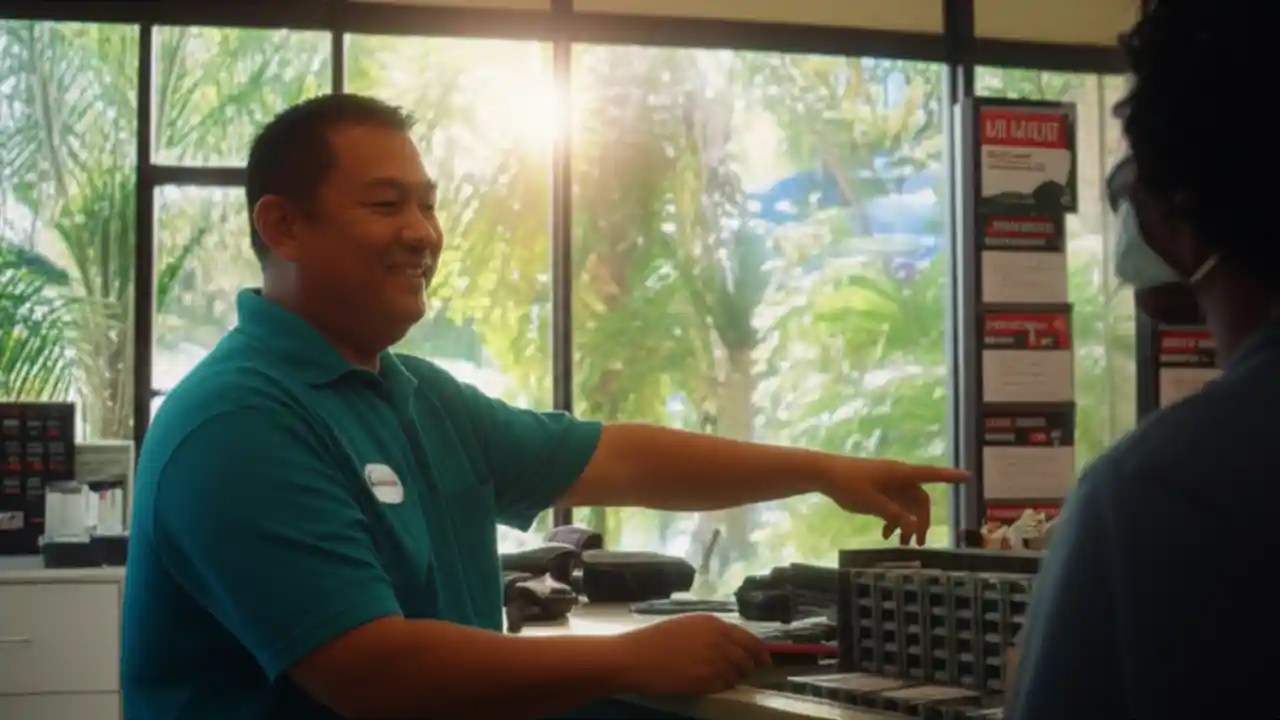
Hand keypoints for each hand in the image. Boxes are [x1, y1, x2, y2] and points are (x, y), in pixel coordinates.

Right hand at [616, 614, 771, 695]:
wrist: (633, 658)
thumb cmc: (653, 640)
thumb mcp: (685, 626)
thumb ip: (710, 633)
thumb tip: (730, 645)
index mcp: (713, 623)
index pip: (750, 638)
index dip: (760, 651)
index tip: (764, 660)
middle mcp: (719, 640)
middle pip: (748, 658)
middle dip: (748, 667)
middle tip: (744, 673)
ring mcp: (714, 661)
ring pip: (738, 674)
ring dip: (734, 678)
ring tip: (722, 678)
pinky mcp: (706, 680)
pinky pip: (724, 686)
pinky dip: (722, 686)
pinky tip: (710, 684)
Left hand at [823, 459, 969, 546]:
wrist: (823, 474)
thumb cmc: (849, 484)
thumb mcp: (872, 503)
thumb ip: (894, 514)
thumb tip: (916, 527)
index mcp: (900, 474)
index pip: (931, 474)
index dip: (950, 477)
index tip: (968, 477)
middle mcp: (898, 477)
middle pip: (919, 499)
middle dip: (921, 521)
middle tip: (918, 543)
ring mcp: (887, 483)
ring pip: (906, 505)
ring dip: (906, 524)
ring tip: (901, 544)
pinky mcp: (877, 489)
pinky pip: (893, 505)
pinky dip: (893, 519)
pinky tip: (886, 534)